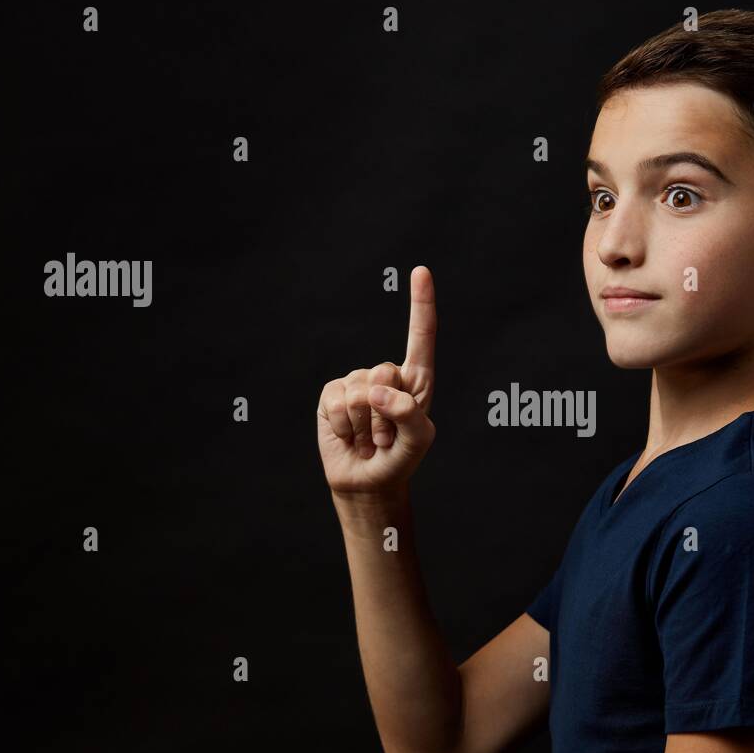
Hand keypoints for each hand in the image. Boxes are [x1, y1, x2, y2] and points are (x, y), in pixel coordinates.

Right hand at [317, 266, 437, 495]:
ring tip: (370, 440)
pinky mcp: (332, 394)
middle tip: (386, 437)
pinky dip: (344, 427)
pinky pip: (336, 403)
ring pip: (360, 393)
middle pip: (385, 372)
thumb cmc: (400, 458)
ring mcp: (357, 382)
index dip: (421, 304)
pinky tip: (350, 437)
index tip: (421, 271)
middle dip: (386, 414)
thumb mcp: (419, 442)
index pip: (420, 337)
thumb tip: (376, 391)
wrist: (367, 481)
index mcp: (416, 380)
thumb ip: (408, 415)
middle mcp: (386, 375)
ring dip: (365, 427)